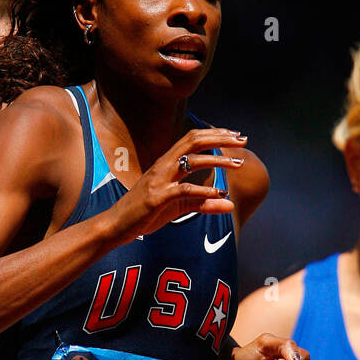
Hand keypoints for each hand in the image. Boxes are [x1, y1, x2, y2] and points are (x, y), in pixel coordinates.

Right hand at [108, 128, 244, 243]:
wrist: (116, 225)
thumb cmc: (146, 213)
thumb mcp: (179, 206)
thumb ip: (204, 203)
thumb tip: (230, 203)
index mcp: (167, 163)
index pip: (193, 138)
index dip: (216, 134)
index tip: (236, 135)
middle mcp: (163, 166)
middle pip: (194, 141)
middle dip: (220, 138)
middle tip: (243, 140)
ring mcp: (159, 180)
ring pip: (192, 161)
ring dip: (218, 159)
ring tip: (238, 163)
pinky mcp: (157, 198)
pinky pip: (184, 190)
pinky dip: (204, 191)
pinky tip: (220, 193)